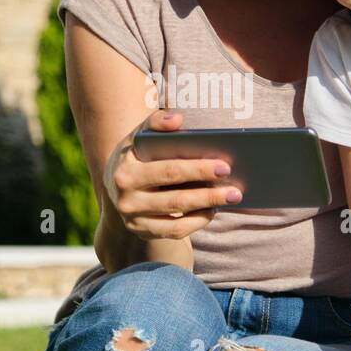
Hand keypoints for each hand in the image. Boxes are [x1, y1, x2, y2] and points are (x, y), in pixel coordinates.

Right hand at [102, 109, 241, 241]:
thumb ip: (155, 123)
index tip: (224, 166)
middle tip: (235, 190)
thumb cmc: (136, 155)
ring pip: (177, 218)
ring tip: (230, 198)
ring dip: (207, 208)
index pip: (168, 171)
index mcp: (125, 172)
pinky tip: (212, 210)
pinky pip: (175, 231)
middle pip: (176, 199)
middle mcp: (126, 199)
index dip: (198, 169)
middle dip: (209, 194)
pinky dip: (196, 222)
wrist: (115, 185)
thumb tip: (177, 119)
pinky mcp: (142, 231)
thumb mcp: (138, 137)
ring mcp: (133, 219)